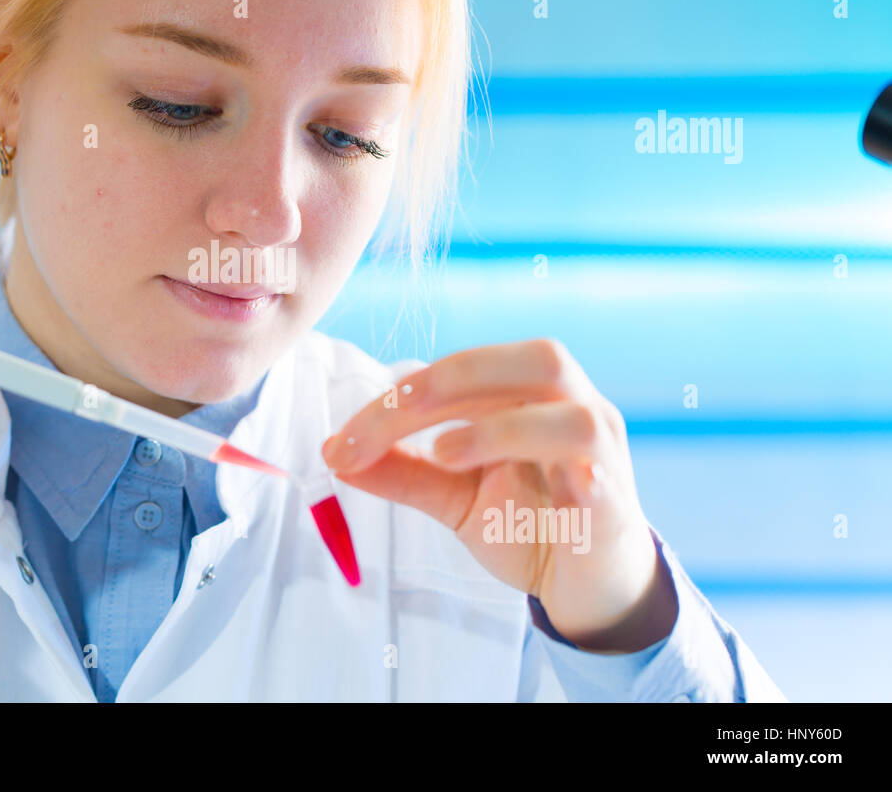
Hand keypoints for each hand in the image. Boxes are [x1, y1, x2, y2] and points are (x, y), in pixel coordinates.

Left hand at [322, 338, 676, 651]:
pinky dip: (572, 473)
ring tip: (445, 456)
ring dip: (502, 428)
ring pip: (572, 415)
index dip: (400, 396)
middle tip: (391, 416)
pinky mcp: (617, 509)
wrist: (591, 590)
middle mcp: (575, 409)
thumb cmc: (528, 527)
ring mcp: (603, 456)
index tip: (343, 443)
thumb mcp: (453, 496)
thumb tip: (333, 452)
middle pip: (536, 359)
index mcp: (531, 395)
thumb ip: (402, 471)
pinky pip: (604, 478)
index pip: (466, 370)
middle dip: (453, 380)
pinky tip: (534, 483)